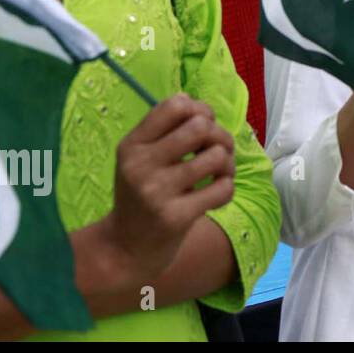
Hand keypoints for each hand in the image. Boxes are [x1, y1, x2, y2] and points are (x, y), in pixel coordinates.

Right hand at [96, 94, 235, 284]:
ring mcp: (157, 192)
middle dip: (221, 136)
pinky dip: (227, 188)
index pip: (175, 105)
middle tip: (217, 152)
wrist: (126, 248)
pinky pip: (223, 188)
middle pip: (201, 127)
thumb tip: (198, 104)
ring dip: (227, 164)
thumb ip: (167, 130)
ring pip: (217, 157)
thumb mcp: (141, 158)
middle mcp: (140, 165)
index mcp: (132, 145)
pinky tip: (215, 195)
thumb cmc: (143, 194)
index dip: (200, 110)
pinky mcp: (175, 217)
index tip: (202, 127)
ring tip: (218, 174)